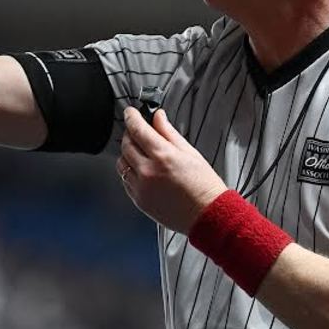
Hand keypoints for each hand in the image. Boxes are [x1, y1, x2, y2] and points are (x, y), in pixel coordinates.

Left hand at [117, 107, 227, 232]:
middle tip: (137, 131)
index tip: (130, 112)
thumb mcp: (190, 153)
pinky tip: (142, 170)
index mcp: (163, 156)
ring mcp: (141, 187)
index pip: (137, 129)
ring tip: (141, 152)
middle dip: (130, 134)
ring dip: (127, 154)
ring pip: (122, 163)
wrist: (207, 215)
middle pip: (126, 145)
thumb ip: (169, 133)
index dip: (131, 117)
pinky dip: (130, 172)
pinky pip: (125, 181)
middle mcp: (148, 171)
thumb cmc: (204, 186)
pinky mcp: (139, 200)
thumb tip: (158, 118)